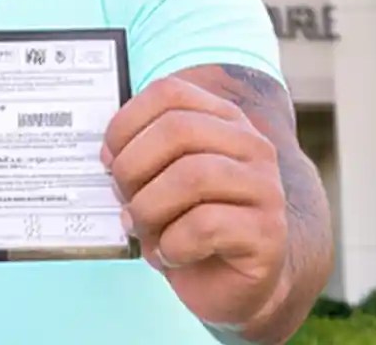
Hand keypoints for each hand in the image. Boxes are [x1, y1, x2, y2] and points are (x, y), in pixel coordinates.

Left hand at [102, 75, 287, 328]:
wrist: (230, 282)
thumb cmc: (186, 224)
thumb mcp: (156, 180)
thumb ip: (137, 155)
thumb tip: (108, 154)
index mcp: (223, 120)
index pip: (169, 93)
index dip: (126, 122)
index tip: (108, 158)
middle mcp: (251, 146)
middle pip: (178, 130)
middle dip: (133, 167)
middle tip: (123, 199)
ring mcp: (265, 188)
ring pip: (192, 176)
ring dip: (149, 208)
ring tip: (141, 229)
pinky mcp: (267, 233)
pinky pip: (206, 226)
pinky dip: (172, 243)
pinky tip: (170, 253)